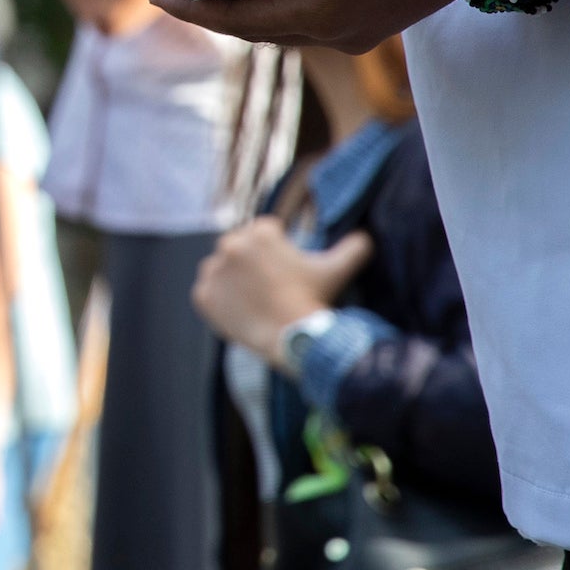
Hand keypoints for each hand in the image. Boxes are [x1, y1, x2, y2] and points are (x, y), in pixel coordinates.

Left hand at [191, 221, 373, 369]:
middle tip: (271, 290)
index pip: (264, 235)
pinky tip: (241, 313)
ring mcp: (213, 271)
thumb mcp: (337, 269)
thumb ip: (354, 246)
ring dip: (233, 282)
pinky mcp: (203, 295)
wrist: (293, 337)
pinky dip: (219, 303)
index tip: (286, 274)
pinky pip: (206, 295)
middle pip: (240, 251)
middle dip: (253, 266)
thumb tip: (366, 236)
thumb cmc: (314, 299)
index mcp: (260, 231)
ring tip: (256, 301)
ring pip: (221, 271)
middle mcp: (231, 244)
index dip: (278, 254)